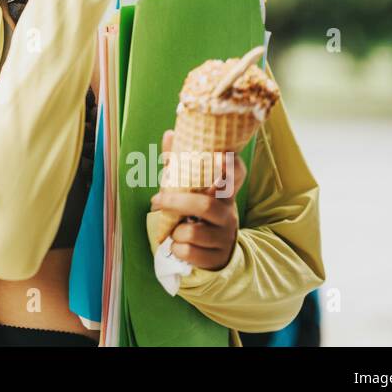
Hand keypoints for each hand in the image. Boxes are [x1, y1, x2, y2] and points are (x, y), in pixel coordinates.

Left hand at [150, 129, 245, 270]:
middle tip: (156, 201)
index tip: (220, 156)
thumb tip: (170, 133)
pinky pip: (188, 252)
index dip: (230, 167)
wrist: (215, 253)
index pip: (236, 176)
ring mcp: (225, 237)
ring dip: (175, 231)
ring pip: (192, 232)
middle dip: (176, 202)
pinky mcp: (217, 258)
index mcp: (223, 193)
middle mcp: (228, 213)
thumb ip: (179, 164)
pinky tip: (179, 246)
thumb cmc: (197, 214)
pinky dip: (176, 249)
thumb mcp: (191, 190)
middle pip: (205, 205)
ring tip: (175, 230)